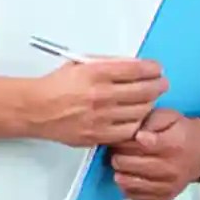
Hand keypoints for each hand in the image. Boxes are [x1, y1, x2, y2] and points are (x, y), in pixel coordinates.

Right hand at [25, 58, 167, 146]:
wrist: (37, 108)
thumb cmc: (57, 85)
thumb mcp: (80, 64)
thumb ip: (107, 64)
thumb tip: (132, 65)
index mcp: (95, 73)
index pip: (135, 69)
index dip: (152, 68)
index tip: (157, 68)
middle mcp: (100, 95)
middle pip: (143, 90)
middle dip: (158, 85)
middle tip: (162, 83)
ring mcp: (100, 117)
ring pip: (139, 111)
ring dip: (150, 103)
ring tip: (151, 99)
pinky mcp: (98, 134)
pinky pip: (128, 131)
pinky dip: (137, 123)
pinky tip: (137, 117)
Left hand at [108, 109, 199, 199]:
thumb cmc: (180, 130)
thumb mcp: (168, 115)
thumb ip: (149, 120)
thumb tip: (135, 135)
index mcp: (172, 145)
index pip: (138, 145)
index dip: (123, 141)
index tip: (120, 137)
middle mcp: (171, 169)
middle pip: (129, 165)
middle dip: (117, 155)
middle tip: (115, 150)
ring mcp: (168, 186)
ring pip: (130, 183)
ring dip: (119, 172)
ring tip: (120, 163)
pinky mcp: (164, 198)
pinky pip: (136, 196)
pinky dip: (128, 186)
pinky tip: (129, 176)